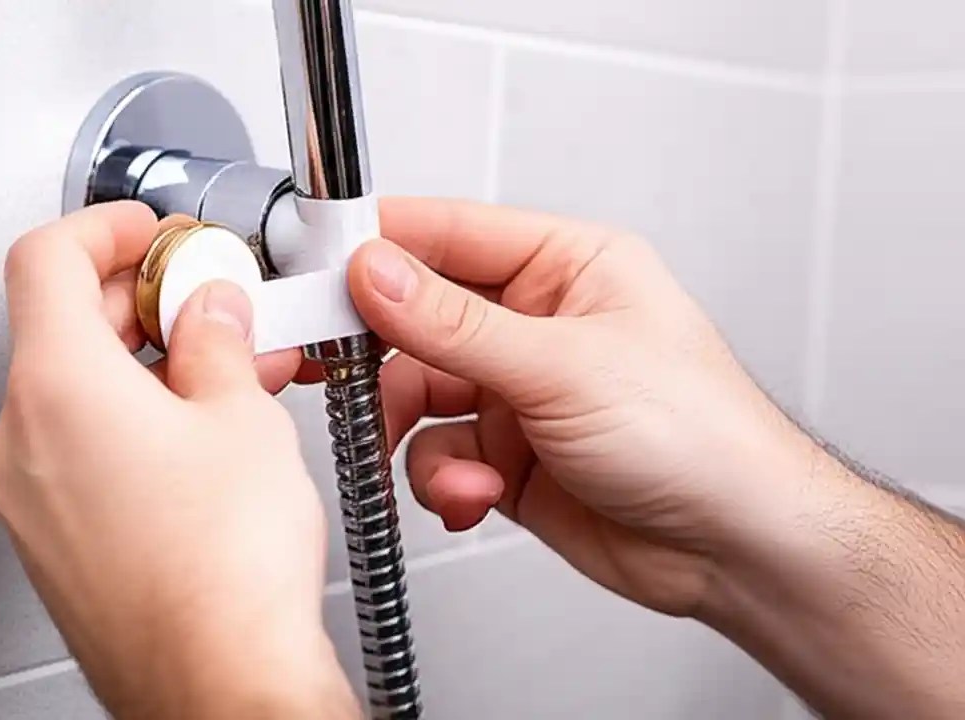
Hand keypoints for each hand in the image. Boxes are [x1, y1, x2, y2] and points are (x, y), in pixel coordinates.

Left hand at [0, 202, 356, 718]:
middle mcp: (20, 442)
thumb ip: (218, 340)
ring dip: (140, 365)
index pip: (46, 259)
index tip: (149, 232)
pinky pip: (76, 451)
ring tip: (219, 372)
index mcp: (57, 387)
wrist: (218, 683)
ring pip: (72, 392)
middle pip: (59, 324)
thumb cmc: (225, 572)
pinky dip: (128, 422)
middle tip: (207, 300)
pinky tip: (194, 437)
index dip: (104, 226)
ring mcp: (27, 499)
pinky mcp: (51, 541)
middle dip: (139, 300)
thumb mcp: (243, 416)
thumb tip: (211, 312)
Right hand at [341, 198, 807, 617]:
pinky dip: (444, 480)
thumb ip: (456, 324)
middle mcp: (536, 323)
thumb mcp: (565, 367)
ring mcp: (517, 390)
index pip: (449, 233)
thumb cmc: (702, 439)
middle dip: (383, 358)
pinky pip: (436, 454)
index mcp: (566, 267)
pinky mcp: (505, 454)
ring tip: (449, 465)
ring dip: (417, 437)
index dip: (379, 246)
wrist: (737, 550)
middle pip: (418, 318)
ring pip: (417, 395)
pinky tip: (477, 493)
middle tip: (340, 376)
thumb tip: (378, 274)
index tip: (318, 264)